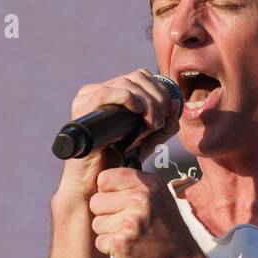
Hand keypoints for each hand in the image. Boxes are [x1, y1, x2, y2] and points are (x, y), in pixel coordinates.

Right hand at [56, 68, 182, 205]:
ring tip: (150, 125)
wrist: (97, 181)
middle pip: (137, 77)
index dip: (160, 91)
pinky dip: (127, 98)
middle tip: (159, 123)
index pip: (142, 77)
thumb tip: (175, 101)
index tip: (165, 115)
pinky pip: (106, 92)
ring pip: (126, 83)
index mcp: (113, 93)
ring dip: (147, 102)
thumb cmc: (120, 161)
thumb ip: (166, 123)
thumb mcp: (150, 139)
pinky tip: (137, 111)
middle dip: (156, 98)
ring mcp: (88, 97)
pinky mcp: (82, 108)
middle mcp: (99, 91)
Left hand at [88, 165, 201, 257]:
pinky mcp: (122, 243)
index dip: (107, 192)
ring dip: (109, 232)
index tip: (118, 202)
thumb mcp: (159, 198)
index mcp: (149, 184)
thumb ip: (134, 186)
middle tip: (127, 223)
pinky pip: (100, 241)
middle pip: (96, 201)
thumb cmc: (167, 231)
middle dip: (106, 214)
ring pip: (97, 223)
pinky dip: (110, 248)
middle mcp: (140, 200)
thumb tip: (102, 181)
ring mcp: (130, 221)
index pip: (104, 178)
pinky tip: (129, 248)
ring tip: (131, 236)